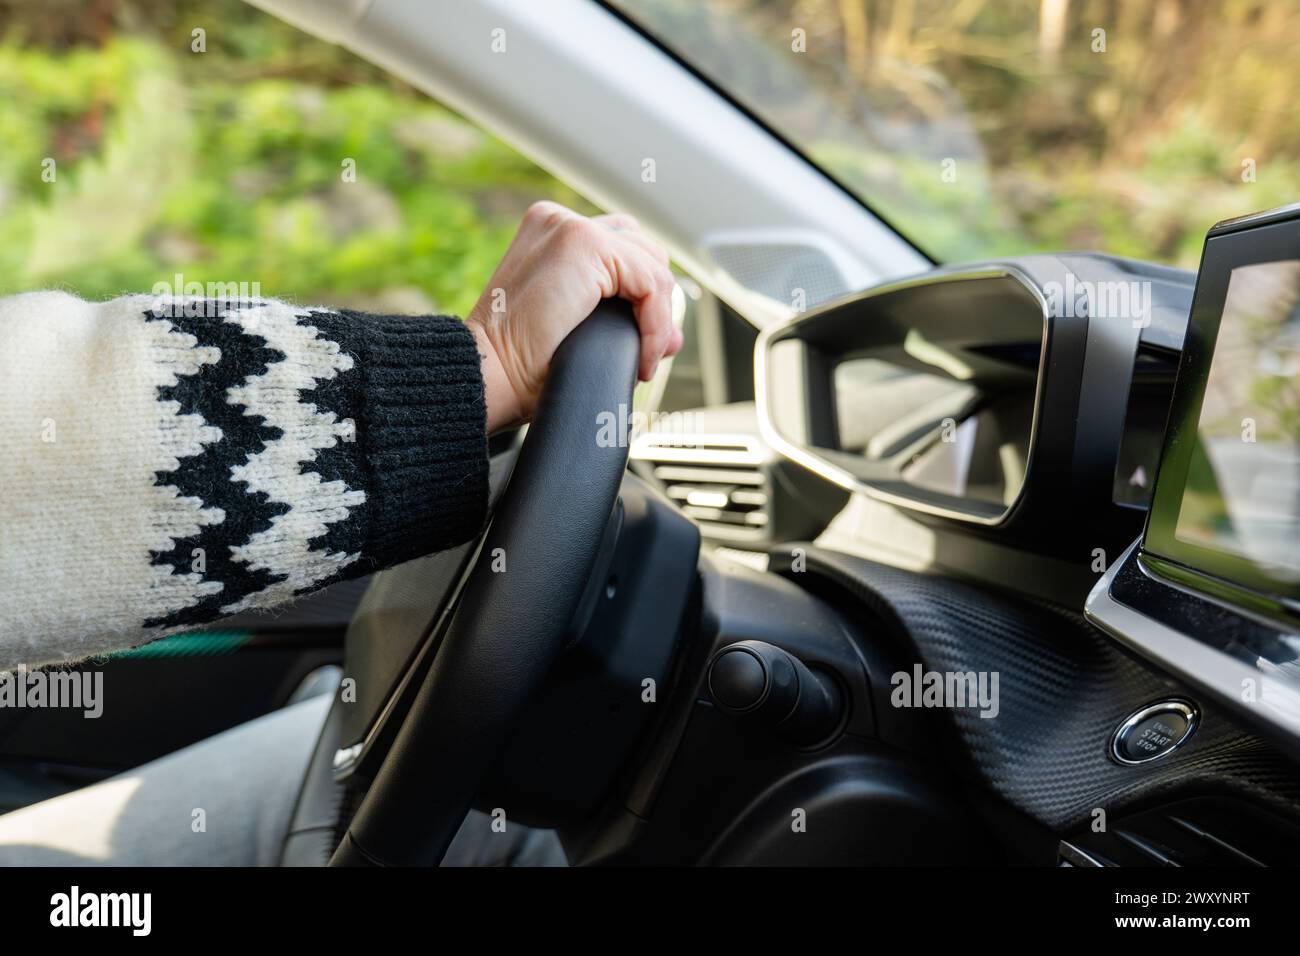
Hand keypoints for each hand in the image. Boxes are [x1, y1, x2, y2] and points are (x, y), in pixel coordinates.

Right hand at [466, 201, 682, 432]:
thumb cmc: (518, 366)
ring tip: (642, 359)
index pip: (621, 248)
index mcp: (549, 233)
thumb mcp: (577, 334)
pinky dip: (655, 325)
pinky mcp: (585, 245)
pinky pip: (651, 282)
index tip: (642, 345)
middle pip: (642, 248)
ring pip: (652, 264)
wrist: (488, 375)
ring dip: (657, 317)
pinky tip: (643, 357)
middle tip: (648, 351)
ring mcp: (570, 227)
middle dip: (654, 302)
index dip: (643, 296)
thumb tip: (673, 337)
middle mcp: (557, 221)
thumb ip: (623, 323)